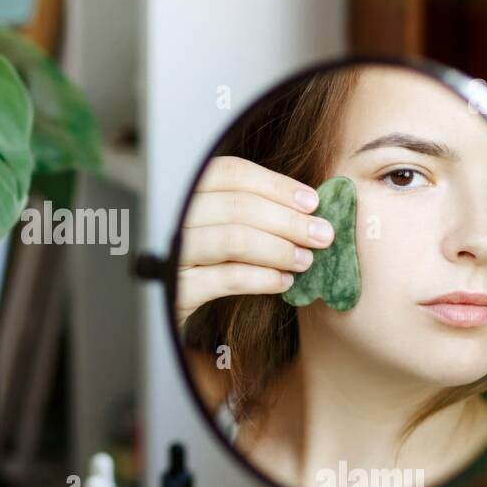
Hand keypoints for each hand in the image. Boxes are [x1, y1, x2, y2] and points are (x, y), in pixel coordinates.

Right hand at [175, 156, 334, 327]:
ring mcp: (174, 253)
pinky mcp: (178, 290)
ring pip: (234, 239)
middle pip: (238, 206)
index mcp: (187, 192)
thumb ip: (250, 212)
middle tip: (322, 234)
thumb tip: (308, 208)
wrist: (164, 313)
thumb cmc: (201, 264)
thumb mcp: (218, 228)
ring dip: (279, 249)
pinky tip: (284, 282)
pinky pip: (227, 278)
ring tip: (306, 260)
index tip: (312, 202)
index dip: (277, 185)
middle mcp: (175, 217)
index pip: (232, 174)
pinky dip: (262, 278)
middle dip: (289, 220)